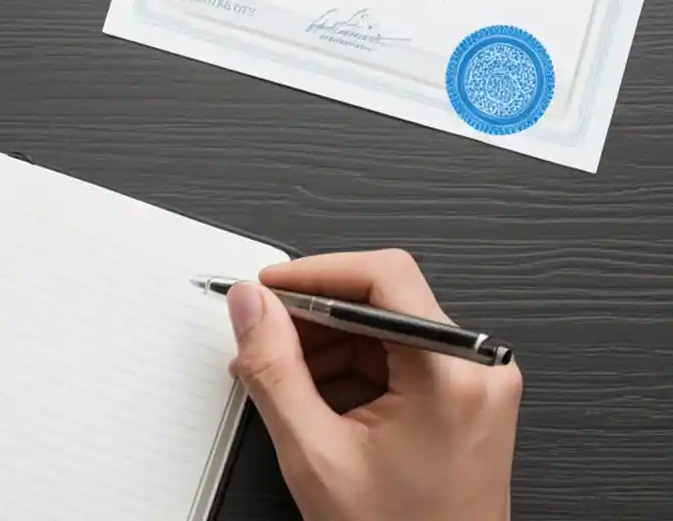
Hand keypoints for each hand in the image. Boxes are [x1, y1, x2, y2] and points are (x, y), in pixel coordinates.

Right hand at [228, 250, 521, 520]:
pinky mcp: (464, 399)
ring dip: (326, 346)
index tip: (269, 288)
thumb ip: (274, 370)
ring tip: (282, 382)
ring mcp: (476, 384)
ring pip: (385, 329)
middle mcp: (477, 369)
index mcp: (451, 374)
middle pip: (382, 301)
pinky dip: (351, 370)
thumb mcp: (314, 454)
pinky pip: (399, 359)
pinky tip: (313, 399)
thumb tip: (251, 306)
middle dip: (312, 318)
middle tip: (261, 338)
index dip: (316, 273)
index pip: (384, 276)